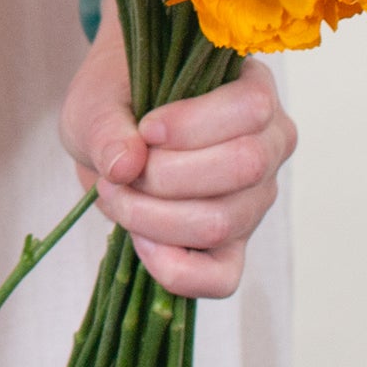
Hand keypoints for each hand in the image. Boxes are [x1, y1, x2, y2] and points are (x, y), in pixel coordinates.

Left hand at [58, 16, 296, 299]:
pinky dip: (175, 269)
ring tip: (117, 195)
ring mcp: (255, 199)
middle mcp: (268, 145)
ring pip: (222, 222)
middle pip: (243, 167)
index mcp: (251, 88)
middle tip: (118, 171)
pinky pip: (221, 278)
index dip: (193, 124)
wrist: (111, 129)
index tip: (145, 129)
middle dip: (164, 174)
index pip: (251, 108)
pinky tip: (141, 242)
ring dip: (153, 216)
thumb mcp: (97, 98)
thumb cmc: (116, 100)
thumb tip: (126, 164)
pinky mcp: (233, 244)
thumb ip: (107, 124)